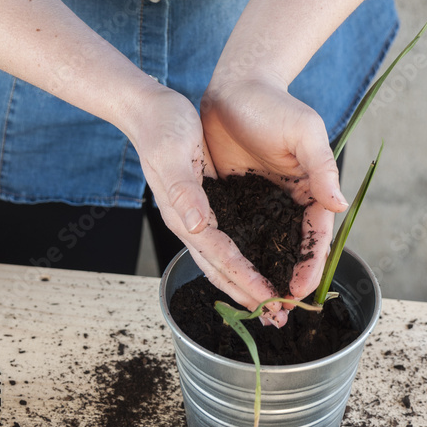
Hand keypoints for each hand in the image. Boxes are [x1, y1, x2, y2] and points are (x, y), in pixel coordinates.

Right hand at [126, 82, 287, 323]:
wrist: (150, 109)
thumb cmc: (161, 126)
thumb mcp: (173, 154)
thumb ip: (182, 191)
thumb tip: (195, 225)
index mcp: (184, 213)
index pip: (219, 255)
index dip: (243, 278)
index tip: (267, 298)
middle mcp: (190, 221)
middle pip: (221, 268)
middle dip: (247, 294)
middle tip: (277, 318)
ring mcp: (197, 215)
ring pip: (225, 259)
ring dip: (247, 283)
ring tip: (271, 304)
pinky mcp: (207, 204)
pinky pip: (228, 240)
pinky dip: (246, 258)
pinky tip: (261, 265)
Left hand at [201, 77, 347, 301]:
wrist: (235, 86)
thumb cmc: (274, 105)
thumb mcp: (304, 132)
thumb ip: (321, 168)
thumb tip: (339, 204)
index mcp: (311, 188)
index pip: (316, 236)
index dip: (310, 265)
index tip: (299, 291)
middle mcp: (288, 200)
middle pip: (291, 250)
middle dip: (287, 283)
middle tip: (278, 314)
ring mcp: (261, 201)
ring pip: (263, 248)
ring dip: (261, 276)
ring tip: (256, 307)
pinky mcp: (234, 198)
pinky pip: (236, 234)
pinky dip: (235, 257)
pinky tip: (226, 278)